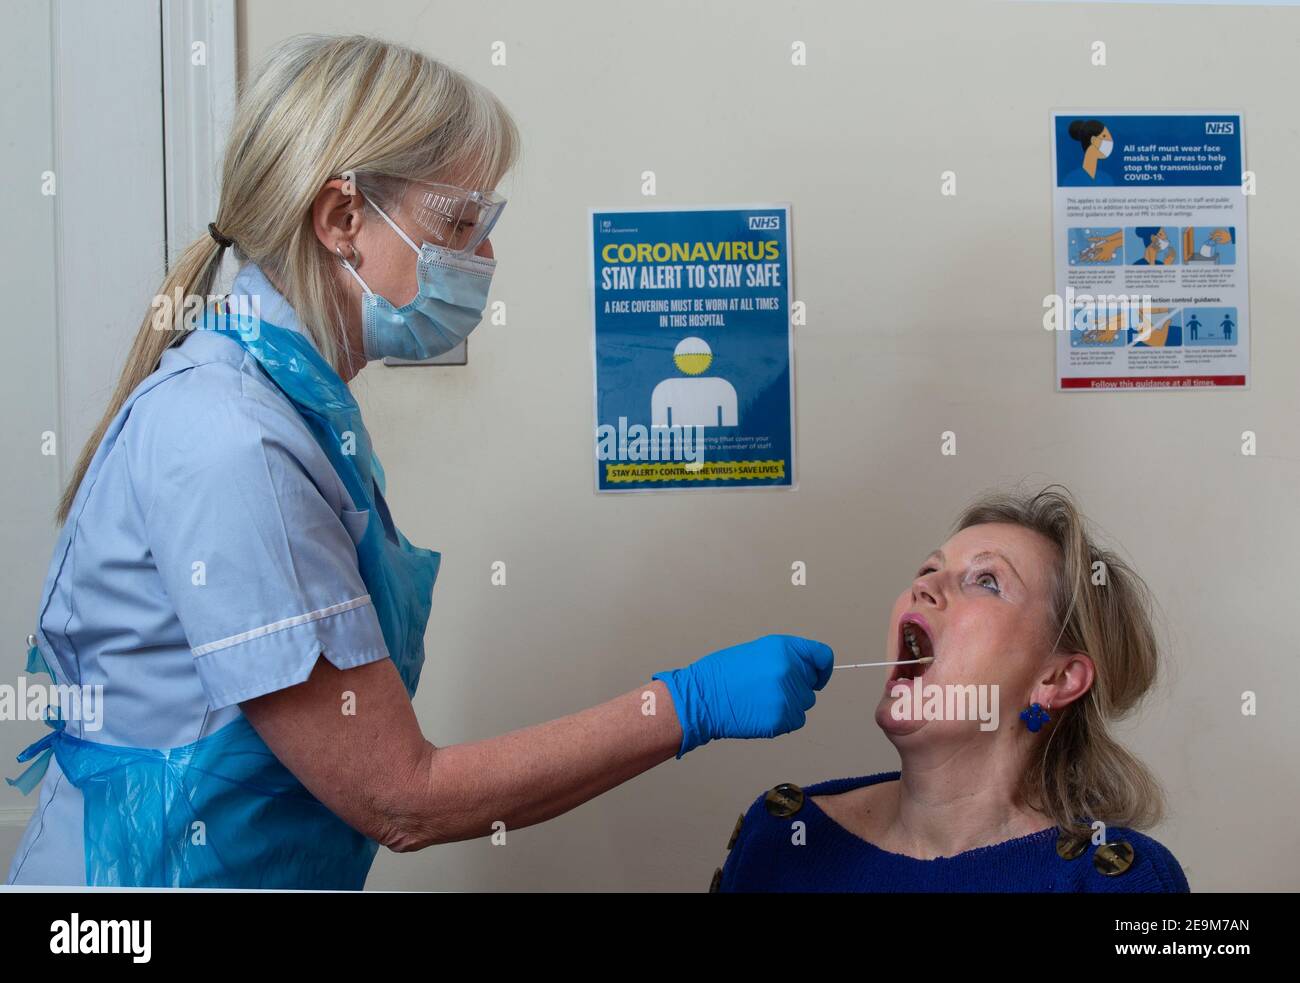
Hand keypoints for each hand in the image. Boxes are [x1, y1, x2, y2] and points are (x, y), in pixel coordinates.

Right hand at [652, 634, 833, 757]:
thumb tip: (804, 671)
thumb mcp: (757, 652)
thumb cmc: (722, 675)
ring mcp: (788, 694)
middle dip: (796, 687)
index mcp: (784, 647)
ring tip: (760, 700)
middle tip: (769, 689)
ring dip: (789, 705)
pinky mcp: (784, 718)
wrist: (702, 698)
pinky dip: (783, 720)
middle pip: (811, 684)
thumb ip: (785, 658)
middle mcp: (790, 668)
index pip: (822, 656)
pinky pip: (796, 720)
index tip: (817, 678)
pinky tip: (760, 713)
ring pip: (805, 703)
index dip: (822, 669)